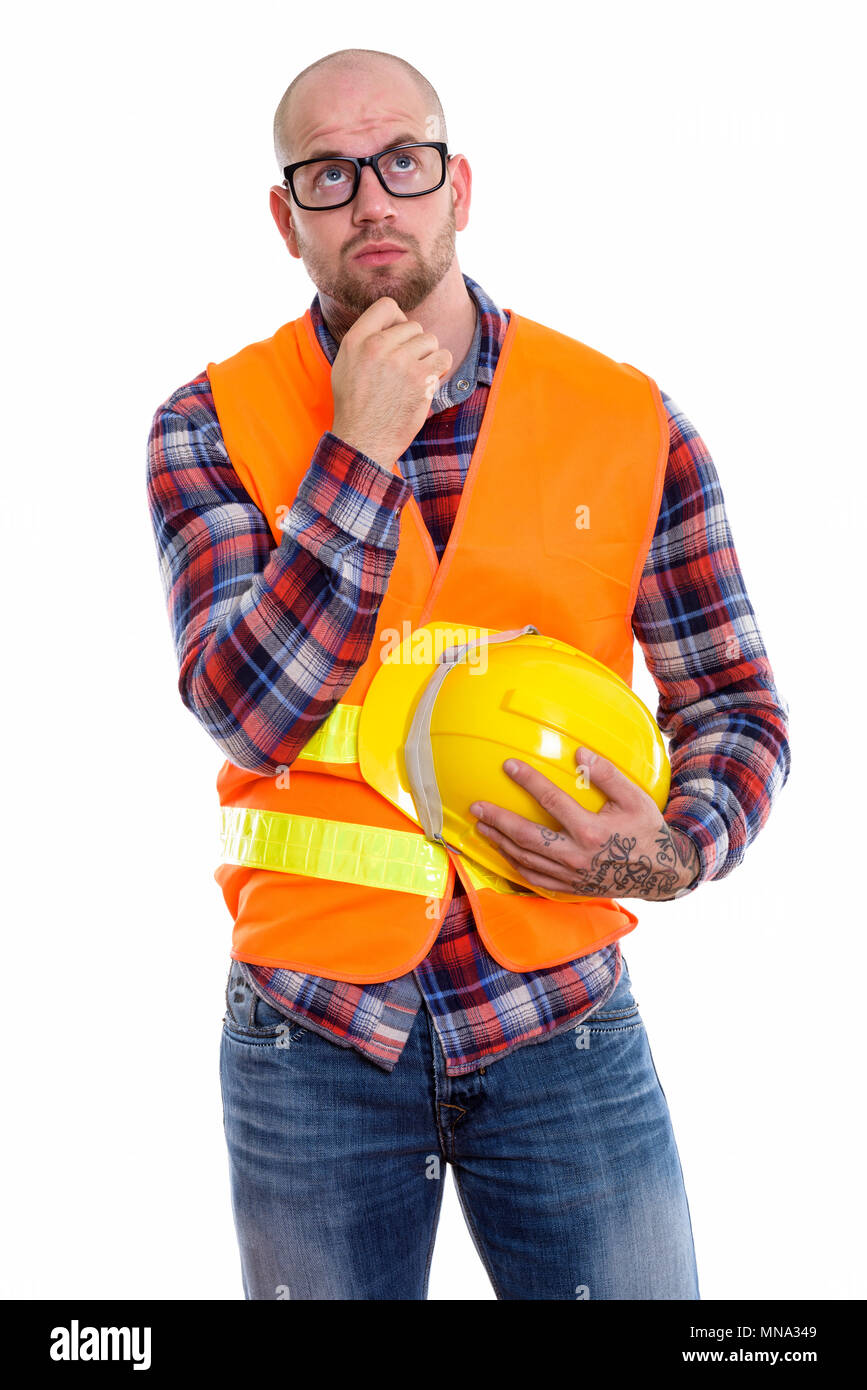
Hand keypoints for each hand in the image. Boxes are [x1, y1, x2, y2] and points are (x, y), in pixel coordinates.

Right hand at [330, 296, 452, 470]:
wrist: (363, 441)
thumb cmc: (355, 406)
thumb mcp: (345, 365)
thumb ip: (365, 340)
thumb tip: (392, 322)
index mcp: (356, 340)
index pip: (387, 306)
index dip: (398, 320)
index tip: (398, 338)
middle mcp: (377, 346)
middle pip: (413, 326)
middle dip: (414, 345)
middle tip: (405, 369)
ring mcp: (400, 362)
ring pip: (430, 340)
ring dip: (428, 357)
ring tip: (415, 377)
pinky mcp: (421, 379)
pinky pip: (444, 358)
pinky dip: (439, 370)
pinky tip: (426, 384)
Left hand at [468, 746, 699, 901]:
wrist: (660, 874)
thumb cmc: (647, 831)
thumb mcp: (635, 799)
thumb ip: (608, 775)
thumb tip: (580, 753)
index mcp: (591, 831)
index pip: (551, 799)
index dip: (528, 780)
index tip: (508, 766)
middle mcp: (576, 856)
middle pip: (526, 836)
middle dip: (498, 820)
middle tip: (476, 807)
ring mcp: (570, 875)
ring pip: (525, 859)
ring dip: (499, 842)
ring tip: (481, 826)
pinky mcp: (569, 887)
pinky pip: (534, 878)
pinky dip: (515, 865)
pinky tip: (504, 852)